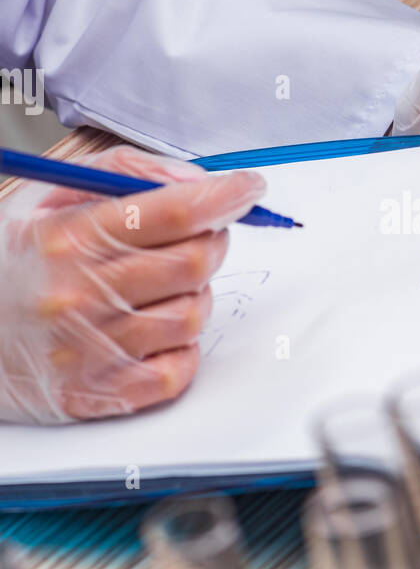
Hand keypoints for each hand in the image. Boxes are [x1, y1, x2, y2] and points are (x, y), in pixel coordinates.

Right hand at [0, 145, 265, 422]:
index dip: (225, 197)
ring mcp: (90, 350)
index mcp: (67, 239)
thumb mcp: (47, 196)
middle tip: (203, 235)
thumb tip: (198, 182)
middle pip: (194, 264)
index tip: (247, 188)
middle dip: (213, 241)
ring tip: (163, 286)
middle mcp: (78, 296)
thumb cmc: (11, 262)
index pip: (173, 213)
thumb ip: (124, 174)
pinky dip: (181, 347)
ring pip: (194, 315)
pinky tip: (154, 330)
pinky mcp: (99, 394)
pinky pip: (178, 370)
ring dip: (195, 295)